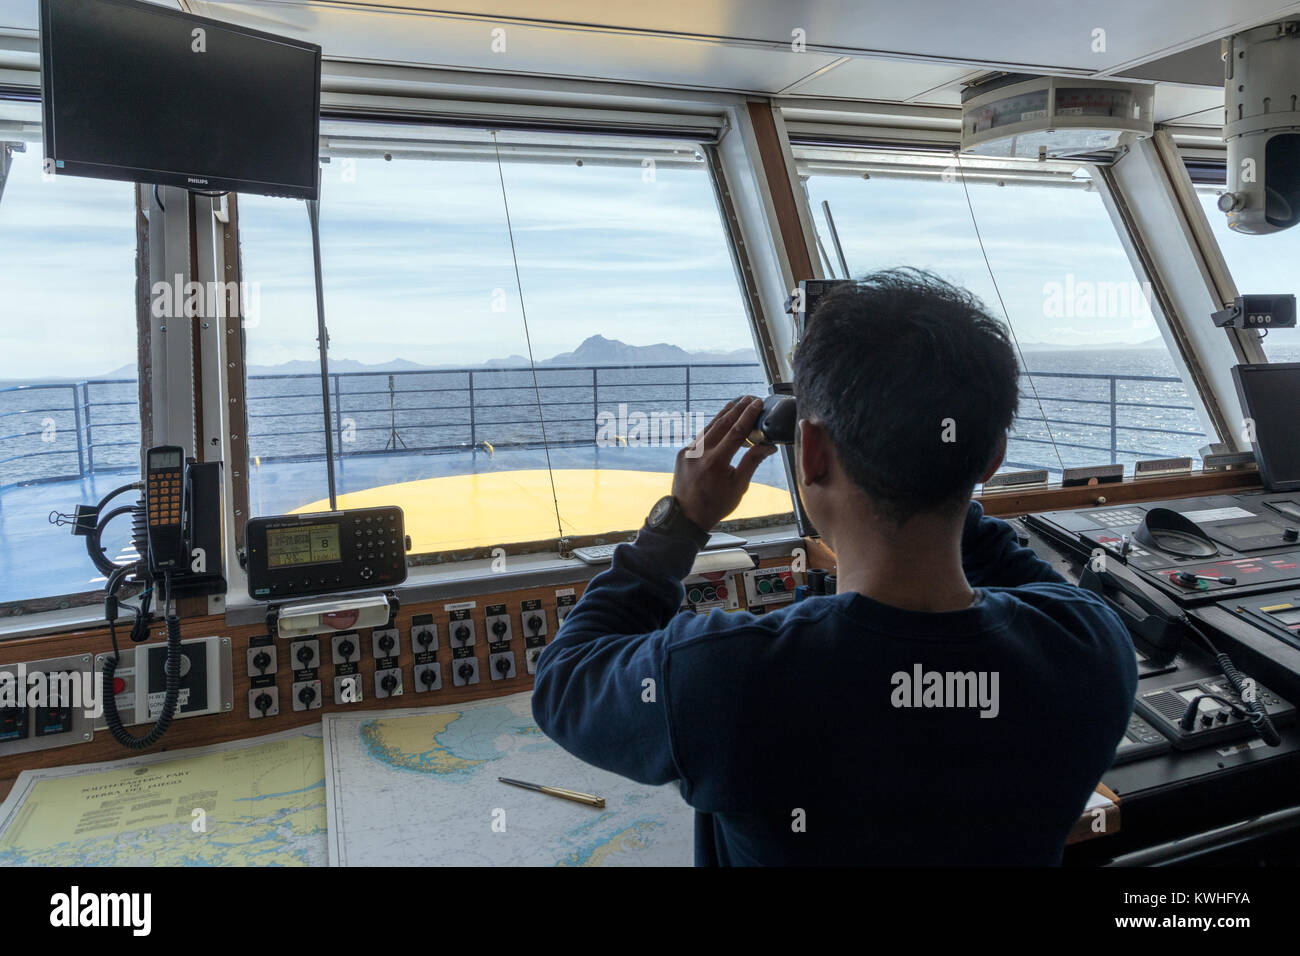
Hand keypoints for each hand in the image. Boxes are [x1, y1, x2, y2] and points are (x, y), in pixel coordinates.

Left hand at [672, 396, 778, 530]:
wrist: (686, 516)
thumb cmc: (715, 505)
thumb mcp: (738, 486)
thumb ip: (752, 462)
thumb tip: (768, 446)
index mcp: (715, 463)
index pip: (735, 432)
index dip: (748, 416)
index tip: (757, 403)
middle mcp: (700, 453)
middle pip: (722, 424)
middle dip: (737, 409)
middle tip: (749, 398)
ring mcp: (689, 452)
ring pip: (709, 427)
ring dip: (723, 414)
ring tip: (736, 403)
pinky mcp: (683, 453)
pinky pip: (701, 436)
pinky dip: (712, 427)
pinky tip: (721, 420)